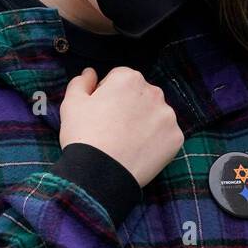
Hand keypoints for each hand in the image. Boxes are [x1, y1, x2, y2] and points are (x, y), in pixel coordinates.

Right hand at [59, 66, 183, 185]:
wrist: (100, 174)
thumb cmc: (84, 136)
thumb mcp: (72, 104)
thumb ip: (81, 82)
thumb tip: (90, 73)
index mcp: (129, 78)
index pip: (119, 78)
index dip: (107, 94)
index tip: (101, 111)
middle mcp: (153, 92)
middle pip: (140, 95)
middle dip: (129, 106)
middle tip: (113, 128)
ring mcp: (167, 116)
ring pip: (155, 114)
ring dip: (144, 122)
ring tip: (126, 141)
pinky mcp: (176, 137)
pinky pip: (165, 135)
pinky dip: (156, 141)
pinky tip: (139, 150)